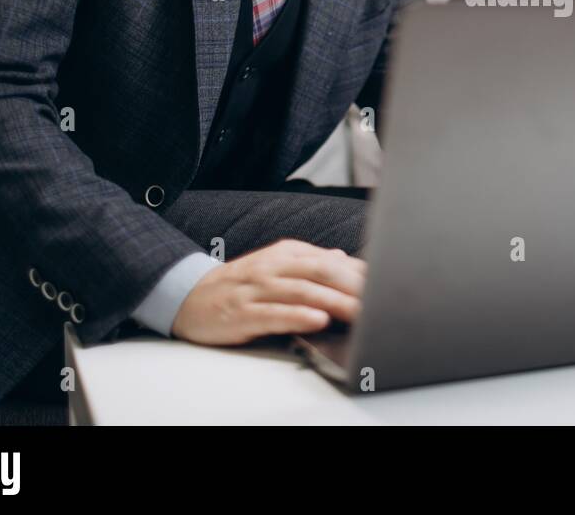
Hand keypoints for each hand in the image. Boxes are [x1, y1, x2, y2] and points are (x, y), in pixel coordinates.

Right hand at [171, 239, 365, 344]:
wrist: (187, 297)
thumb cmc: (240, 285)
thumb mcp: (276, 267)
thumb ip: (310, 263)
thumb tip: (343, 259)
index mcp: (286, 255)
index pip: (331, 261)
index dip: (360, 273)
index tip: (387, 283)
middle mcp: (274, 268)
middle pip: (321, 272)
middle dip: (354, 286)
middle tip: (382, 299)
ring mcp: (257, 290)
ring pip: (302, 292)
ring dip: (334, 302)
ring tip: (361, 312)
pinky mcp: (242, 313)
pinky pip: (274, 314)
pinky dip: (298, 316)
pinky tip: (319, 320)